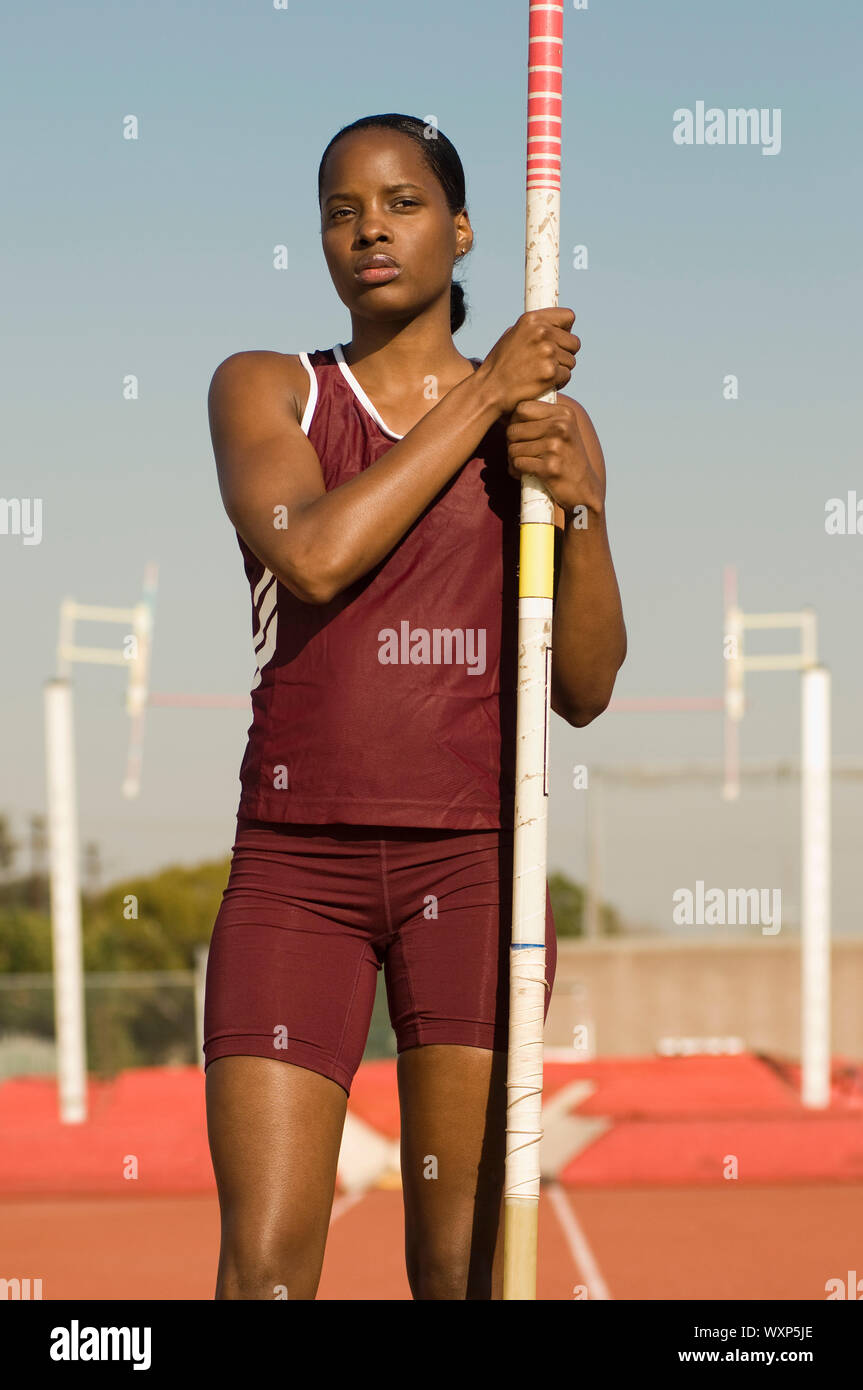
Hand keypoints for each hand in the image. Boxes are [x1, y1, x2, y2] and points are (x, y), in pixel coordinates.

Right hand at [480, 308, 579, 413]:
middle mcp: (541, 332)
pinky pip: (567, 375)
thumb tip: (553, 325)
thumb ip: (534, 329)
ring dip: (561, 369)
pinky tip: (543, 384)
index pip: (568, 316)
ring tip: (541, 374)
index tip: (559, 340)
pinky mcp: (551, 372)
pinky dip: (558, 382)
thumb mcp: (512, 335)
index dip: (566, 330)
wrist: (490, 390)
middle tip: (549, 363)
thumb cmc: (499, 365)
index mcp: (532, 320)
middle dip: (565, 353)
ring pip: (571, 360)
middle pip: (574, 342)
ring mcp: (547, 352)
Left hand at [504, 397, 604, 517]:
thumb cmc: (567, 459)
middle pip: (513, 429)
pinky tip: (525, 474)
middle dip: (511, 443)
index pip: (522, 408)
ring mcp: (555, 447)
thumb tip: (506, 411)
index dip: (514, 421)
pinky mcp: (549, 467)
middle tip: (521, 453)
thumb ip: (543, 417)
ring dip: (513, 460)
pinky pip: (517, 464)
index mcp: (564, 413)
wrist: (584, 490)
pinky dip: (516, 471)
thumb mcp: (563, 430)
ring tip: (525, 464)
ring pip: (512, 448)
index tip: (520, 434)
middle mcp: (561, 427)